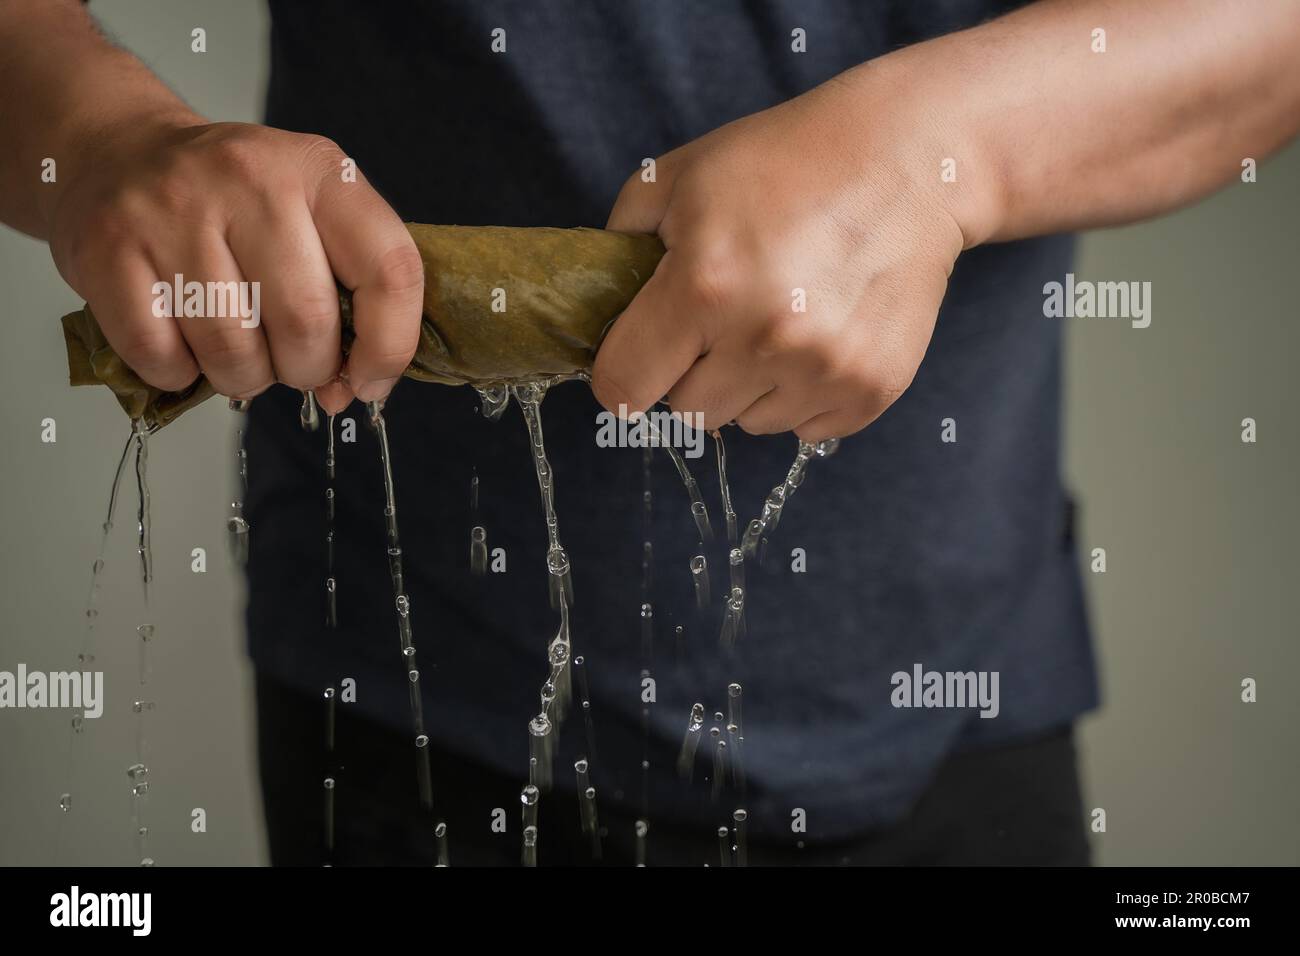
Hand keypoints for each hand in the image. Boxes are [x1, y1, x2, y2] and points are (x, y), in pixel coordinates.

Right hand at [46, 118, 422, 412]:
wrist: (120, 152)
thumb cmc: (232, 201)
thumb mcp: (310, 213)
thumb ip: (350, 293)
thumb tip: (355, 388)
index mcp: (319, 171)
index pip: (390, 270)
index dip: (389, 346)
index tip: (370, 378)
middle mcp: (249, 179)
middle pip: (307, 323)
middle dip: (306, 369)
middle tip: (289, 359)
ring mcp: (173, 211)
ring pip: (234, 352)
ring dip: (243, 377)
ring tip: (236, 348)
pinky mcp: (110, 249)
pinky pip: (163, 357)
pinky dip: (179, 371)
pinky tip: (182, 338)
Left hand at [595, 73, 971, 441]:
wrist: (910, 162)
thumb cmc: (785, 161)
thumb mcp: (677, 177)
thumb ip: (618, 244)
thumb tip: (596, 309)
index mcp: (703, 288)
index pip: (623, 388)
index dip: (620, 375)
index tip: (637, 356)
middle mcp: (763, 339)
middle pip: (687, 413)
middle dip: (690, 373)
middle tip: (719, 320)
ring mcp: (824, 370)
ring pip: (747, 425)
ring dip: (747, 386)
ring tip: (775, 320)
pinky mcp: (871, 388)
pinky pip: (805, 429)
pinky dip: (800, 395)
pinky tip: (816, 337)